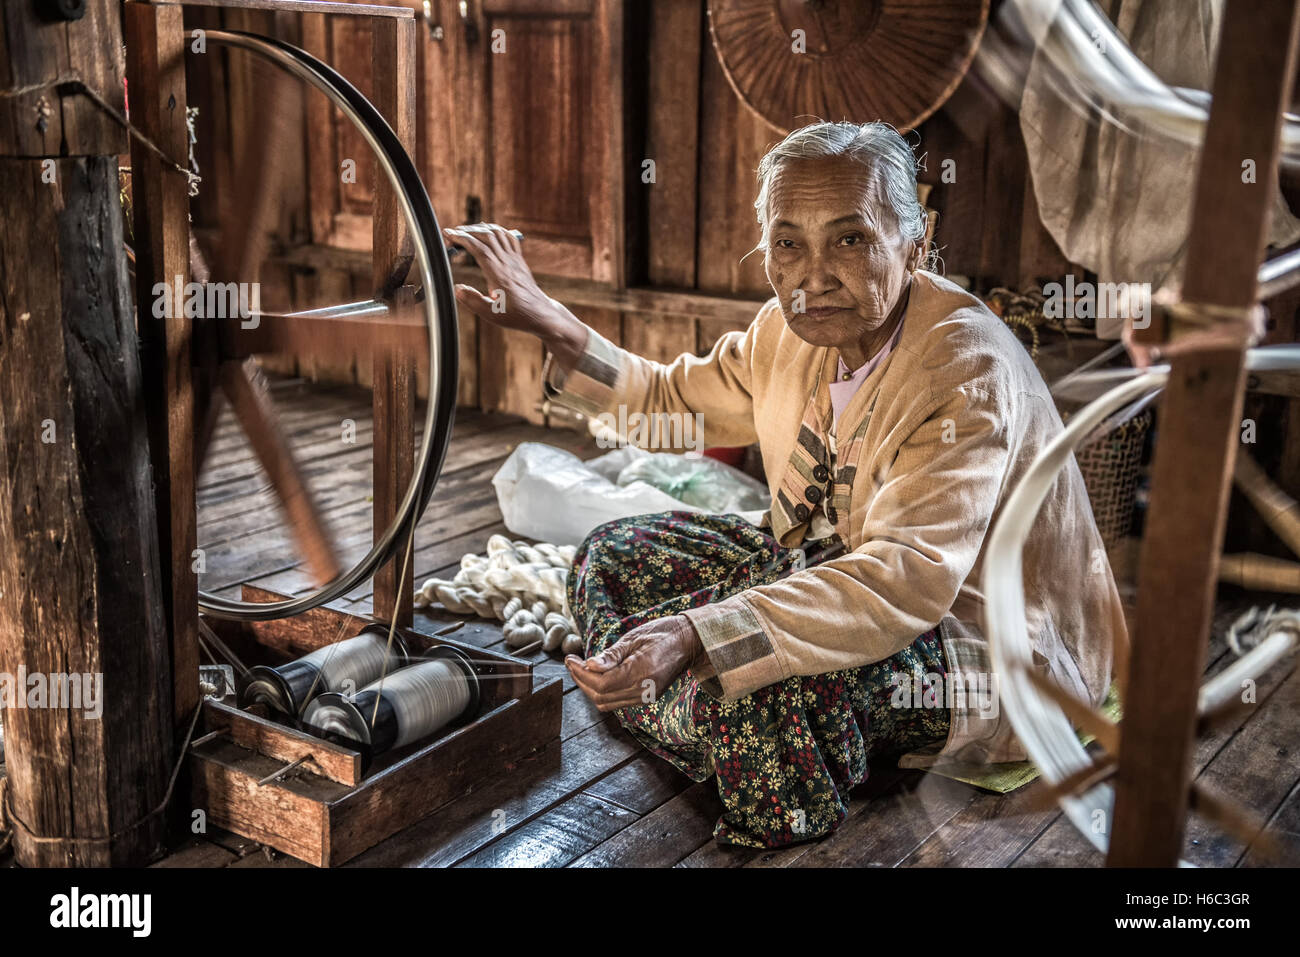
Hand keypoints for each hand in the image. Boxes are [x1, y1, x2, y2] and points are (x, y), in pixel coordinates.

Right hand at [442, 222, 586, 369]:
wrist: (539, 314)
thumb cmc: (516, 315)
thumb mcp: (492, 315)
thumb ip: (473, 301)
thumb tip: (457, 288)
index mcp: (499, 274)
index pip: (479, 248)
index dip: (462, 238)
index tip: (448, 234)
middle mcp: (507, 262)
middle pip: (486, 236)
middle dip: (466, 231)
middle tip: (452, 235)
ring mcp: (515, 259)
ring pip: (497, 233)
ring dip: (479, 228)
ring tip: (465, 232)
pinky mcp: (519, 259)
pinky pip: (508, 237)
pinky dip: (495, 230)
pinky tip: (487, 233)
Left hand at [565, 616, 705, 712]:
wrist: (689, 642)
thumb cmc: (662, 633)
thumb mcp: (634, 638)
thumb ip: (612, 655)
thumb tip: (589, 665)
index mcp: (641, 673)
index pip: (601, 684)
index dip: (581, 674)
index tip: (570, 659)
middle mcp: (644, 691)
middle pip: (601, 697)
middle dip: (581, 681)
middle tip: (571, 663)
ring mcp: (646, 697)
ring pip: (607, 703)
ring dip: (589, 688)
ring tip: (579, 669)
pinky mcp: (646, 698)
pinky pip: (617, 701)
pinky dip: (602, 691)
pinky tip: (596, 675)